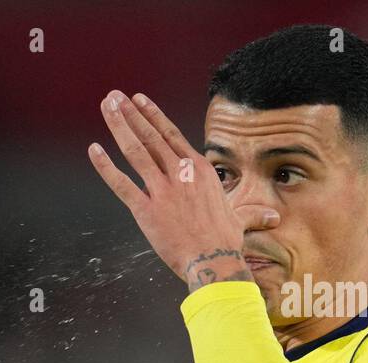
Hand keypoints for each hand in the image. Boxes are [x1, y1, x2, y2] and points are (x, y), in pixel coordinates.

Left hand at [88, 91, 275, 290]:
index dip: (153, 116)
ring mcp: (163, 190)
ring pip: (136, 151)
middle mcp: (181, 174)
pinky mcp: (146, 210)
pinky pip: (121, 183)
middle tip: (113, 97)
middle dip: (130, 114)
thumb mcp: (240, 220)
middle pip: (151, 136)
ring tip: (106, 108)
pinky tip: (94, 150)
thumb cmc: (226, 243)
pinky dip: (105, 166)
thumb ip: (252, 214)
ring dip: (119, 127)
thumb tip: (273, 218)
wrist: (213, 261)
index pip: (172, 135)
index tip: (138, 100)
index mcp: (201, 170)